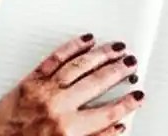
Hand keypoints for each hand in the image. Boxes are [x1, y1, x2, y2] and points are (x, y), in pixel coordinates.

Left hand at [0, 34, 143, 135]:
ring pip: (80, 66)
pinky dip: (72, 47)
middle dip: (118, 71)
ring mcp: (44, 90)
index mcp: (69, 130)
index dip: (127, 103)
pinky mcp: (29, 80)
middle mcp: (58, 107)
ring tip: (116, 48)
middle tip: (131, 63)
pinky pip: (55, 58)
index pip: (108, 112)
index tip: (138, 95)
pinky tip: (85, 41)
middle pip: (97, 82)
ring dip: (101, 55)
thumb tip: (116, 128)